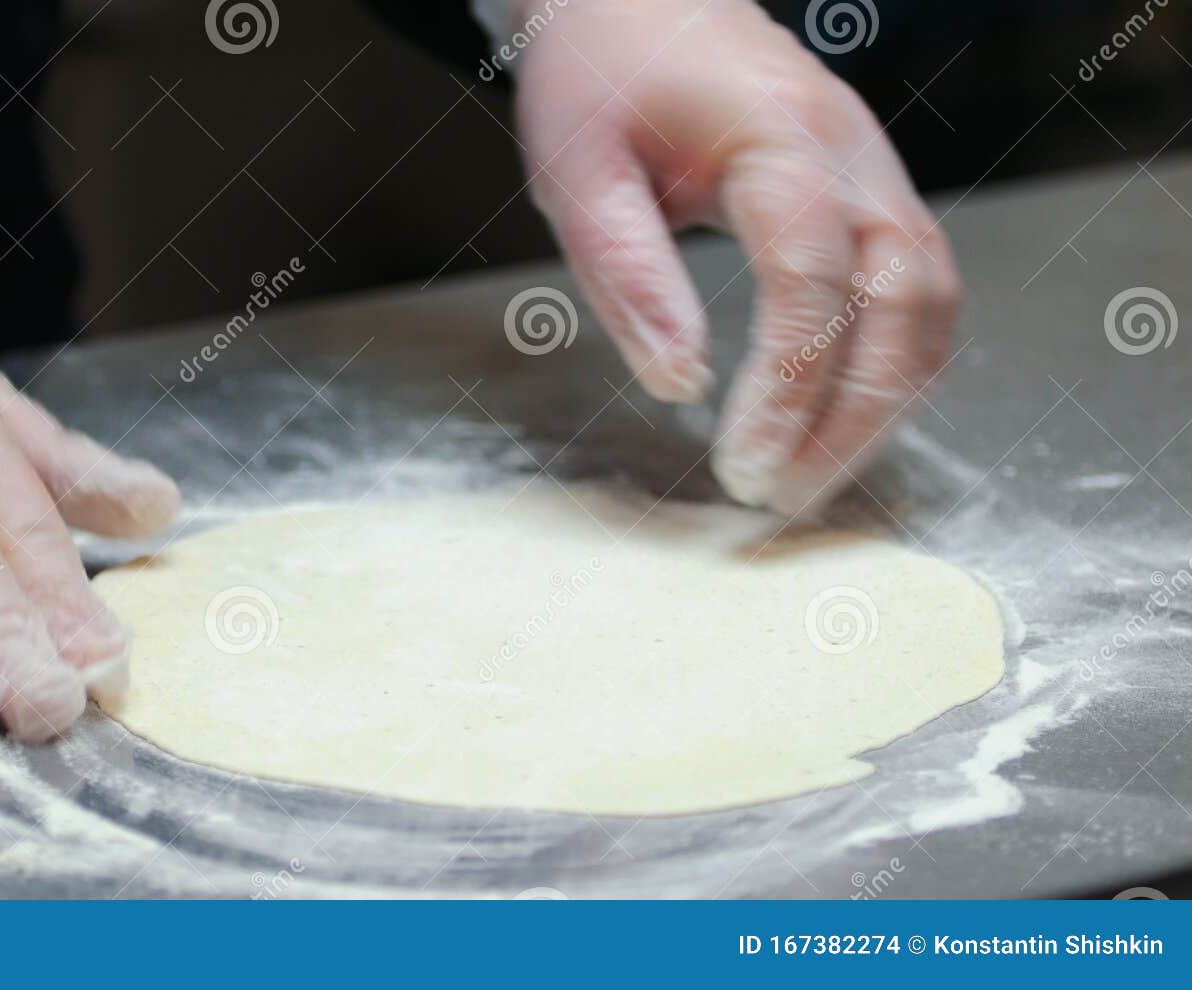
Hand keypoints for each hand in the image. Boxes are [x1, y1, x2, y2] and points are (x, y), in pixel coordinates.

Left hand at [512, 0, 960, 514]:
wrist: (639, 1)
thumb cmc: (601, 80)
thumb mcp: (580, 173)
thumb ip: (630, 274)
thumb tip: (679, 382)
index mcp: (777, 137)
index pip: (810, 279)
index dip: (788, 387)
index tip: (745, 466)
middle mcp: (851, 151)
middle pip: (900, 300)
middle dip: (852, 416)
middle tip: (781, 496)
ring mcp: (876, 167)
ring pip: (929, 299)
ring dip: (887, 400)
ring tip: (812, 476)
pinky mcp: (873, 190)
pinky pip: (919, 285)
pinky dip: (897, 361)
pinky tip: (846, 416)